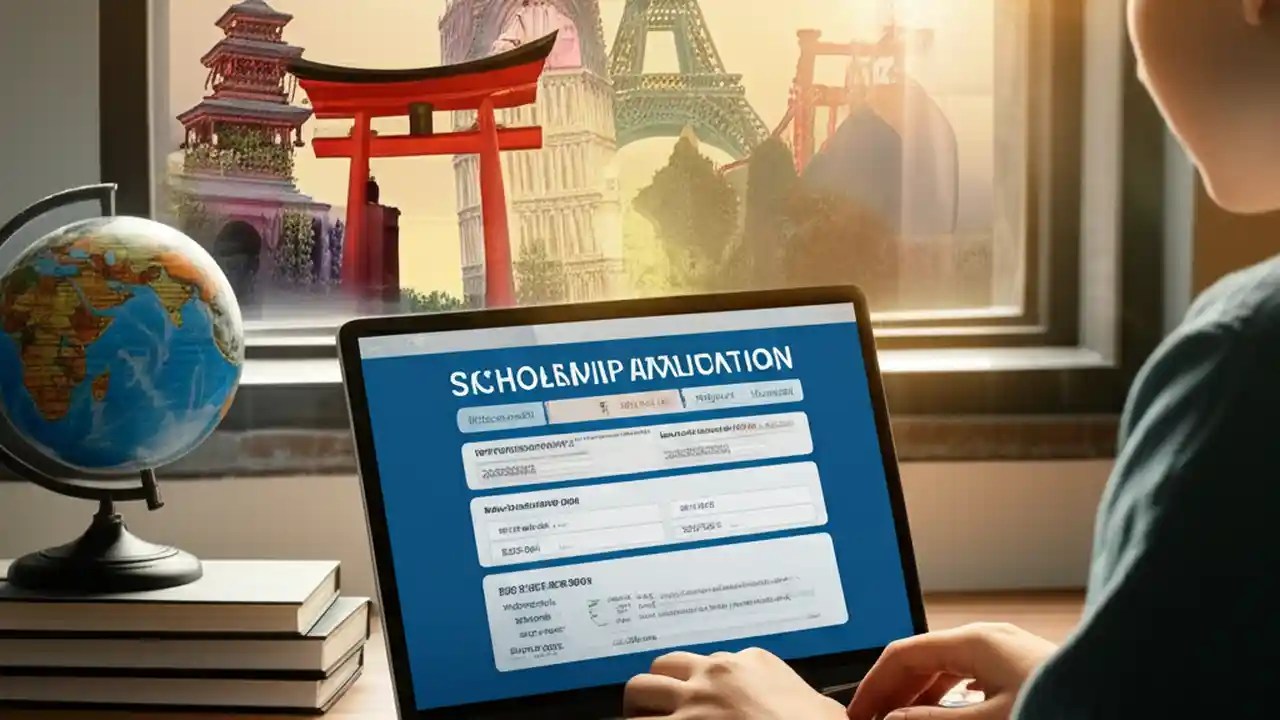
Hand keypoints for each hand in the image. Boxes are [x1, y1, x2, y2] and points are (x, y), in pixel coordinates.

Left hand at [624, 647, 846, 719]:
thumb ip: (799, 699)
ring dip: (640, 709)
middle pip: (664, 667)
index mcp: (753, 664)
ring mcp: (694, 702)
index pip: (709, 663)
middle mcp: (717, 675)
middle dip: (660, 689)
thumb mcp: (819, 709)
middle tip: (661, 711)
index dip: (700, 686)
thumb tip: (808, 707)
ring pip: (640, 690)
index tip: (700, 703)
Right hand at [847, 623, 1057, 719]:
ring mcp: (1008, 652)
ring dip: (919, 697)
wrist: (1125, 701)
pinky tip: (945, 716)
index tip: (856, 713)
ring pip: (946, 669)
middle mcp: (989, 639)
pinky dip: (946, 697)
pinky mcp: (1022, 668)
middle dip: (893, 692)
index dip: (873, 684)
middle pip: (923, 659)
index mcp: (976, 640)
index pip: (903, 654)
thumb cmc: (1064, 707)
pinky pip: (969, 677)